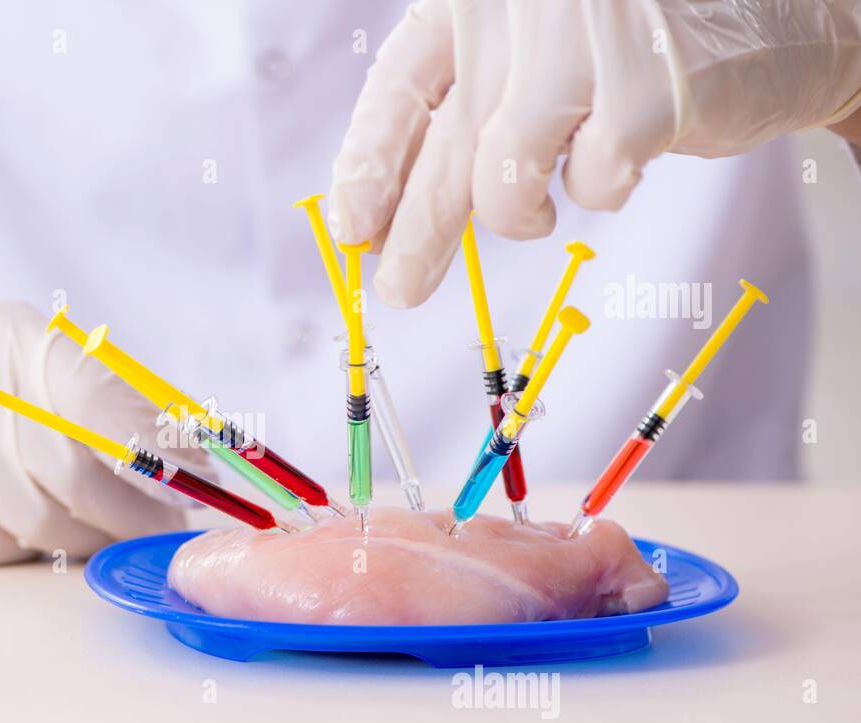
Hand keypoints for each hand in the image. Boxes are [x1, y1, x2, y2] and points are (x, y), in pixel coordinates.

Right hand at [0, 302, 206, 563]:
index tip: (196, 486)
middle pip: (69, 473)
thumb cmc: (7, 391)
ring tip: (104, 526)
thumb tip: (204, 464)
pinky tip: (31, 523)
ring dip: (87, 536)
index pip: (94, 397)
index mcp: (11, 333)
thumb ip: (129, 407)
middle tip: (164, 526)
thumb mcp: (60, 369)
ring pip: (35, 521)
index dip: (150, 450)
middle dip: (131, 512)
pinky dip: (28, 547)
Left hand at [329, 0, 860, 307]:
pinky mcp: (647, 88)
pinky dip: (601, 191)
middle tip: (399, 289)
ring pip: (502, 180)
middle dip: (417, 234)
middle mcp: (521, 8)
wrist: (779, 17)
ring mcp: (585, 40)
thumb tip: (385, 223)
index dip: (368, 164)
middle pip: (444, 149)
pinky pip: (590, 187)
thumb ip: (465, 120)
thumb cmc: (632, 49)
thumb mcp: (528, 61)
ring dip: (517, 216)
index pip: (399, 87)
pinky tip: (623, 155)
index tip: (349, 228)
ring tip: (539, 211)